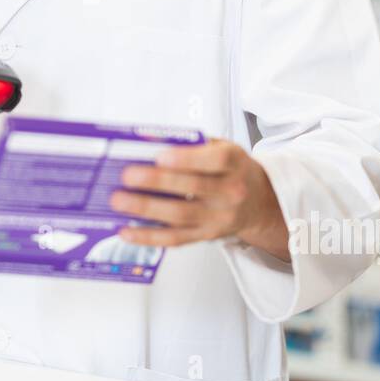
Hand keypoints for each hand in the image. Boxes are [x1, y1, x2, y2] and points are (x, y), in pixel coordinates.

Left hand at [108, 138, 290, 260]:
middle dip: (157, 182)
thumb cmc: (232, 169)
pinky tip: (127, 230)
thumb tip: (149, 141)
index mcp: (235, 163)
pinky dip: (149, 236)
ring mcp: (220, 218)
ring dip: (146, 209)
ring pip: (180, 216)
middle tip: (127, 177)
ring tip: (119, 201)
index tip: (160, 155)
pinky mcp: (207, 236)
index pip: (215, 160)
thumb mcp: (222, 147)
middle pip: (192, 188)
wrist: (259, 202)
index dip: (188, 158)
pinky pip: (175, 239)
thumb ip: (192, 143)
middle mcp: (231, 192)